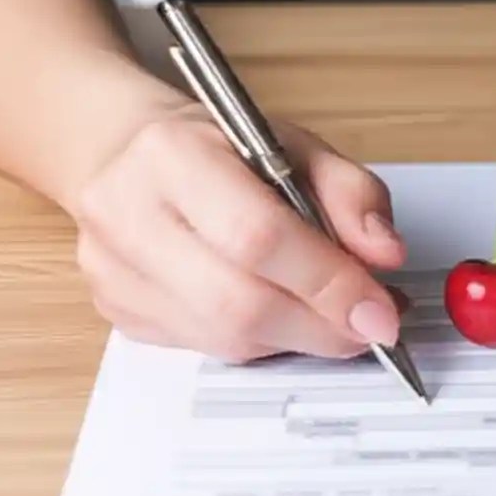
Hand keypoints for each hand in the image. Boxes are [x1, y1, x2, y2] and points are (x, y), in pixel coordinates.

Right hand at [71, 103, 405, 361]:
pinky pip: (205, 348)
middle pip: (239, 303)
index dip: (329, 284)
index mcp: (172, 154)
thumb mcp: (297, 147)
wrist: (126, 152)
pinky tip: (279, 313)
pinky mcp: (116, 309)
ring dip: (294, 338)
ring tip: (330, 315)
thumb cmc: (218, 149)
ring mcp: (111, 269)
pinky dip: (258, 341)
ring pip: (224, 338)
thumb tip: (385, 254)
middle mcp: (126, 212)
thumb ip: (352, 194)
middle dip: (320, 326)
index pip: (258, 237)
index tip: (380, 312)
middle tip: (366, 325)